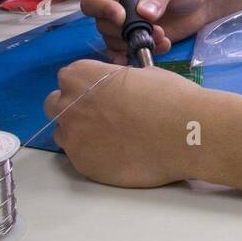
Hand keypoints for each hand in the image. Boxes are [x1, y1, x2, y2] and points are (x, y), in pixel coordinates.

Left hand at [46, 59, 210, 186]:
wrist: (186, 134)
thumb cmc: (171, 97)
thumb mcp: (143, 75)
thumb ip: (118, 82)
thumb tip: (118, 90)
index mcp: (83, 77)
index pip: (68, 76)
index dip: (86, 83)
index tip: (103, 91)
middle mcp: (70, 106)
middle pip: (55, 104)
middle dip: (73, 107)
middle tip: (102, 113)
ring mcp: (74, 138)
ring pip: (64, 133)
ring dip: (81, 132)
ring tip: (112, 137)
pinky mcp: (83, 165)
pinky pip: (80, 157)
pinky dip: (95, 155)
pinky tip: (120, 153)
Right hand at [81, 0, 215, 59]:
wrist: (203, 1)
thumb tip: (144, 13)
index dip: (103, 9)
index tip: (122, 17)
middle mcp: (113, 5)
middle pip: (102, 25)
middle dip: (127, 31)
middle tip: (154, 29)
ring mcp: (123, 25)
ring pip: (114, 41)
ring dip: (137, 43)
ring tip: (163, 37)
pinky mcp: (134, 40)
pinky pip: (124, 53)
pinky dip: (136, 55)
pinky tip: (150, 55)